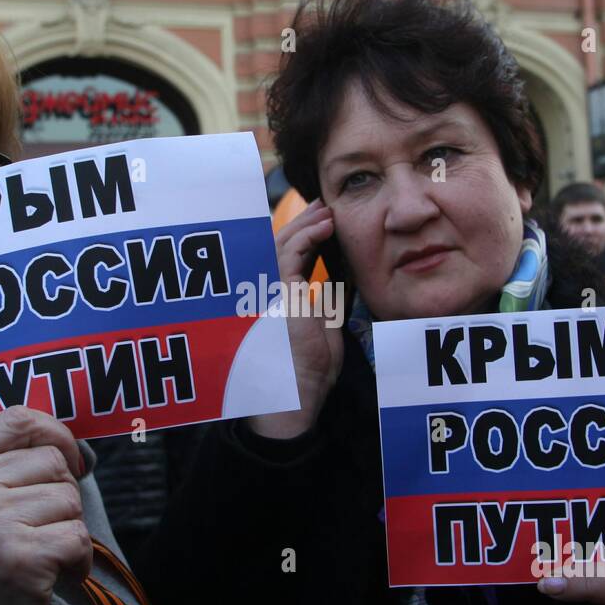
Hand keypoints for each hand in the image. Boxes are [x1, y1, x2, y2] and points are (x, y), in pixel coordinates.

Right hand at [0, 406, 92, 604]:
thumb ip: (5, 469)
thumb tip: (76, 445)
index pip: (17, 418)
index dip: (55, 435)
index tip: (66, 464)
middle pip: (53, 461)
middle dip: (62, 500)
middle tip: (37, 536)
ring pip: (69, 500)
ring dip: (68, 534)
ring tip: (37, 561)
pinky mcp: (19, 558)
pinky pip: (78, 538)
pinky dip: (78, 563)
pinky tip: (52, 580)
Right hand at [246, 199, 344, 438]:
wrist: (296, 398)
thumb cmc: (308, 373)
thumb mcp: (322, 332)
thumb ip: (323, 307)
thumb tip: (334, 285)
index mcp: (283, 301)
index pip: (292, 261)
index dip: (307, 239)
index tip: (325, 224)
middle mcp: (271, 293)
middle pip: (283, 246)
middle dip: (304, 223)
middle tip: (323, 206)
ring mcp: (270, 292)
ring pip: (282, 245)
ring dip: (305, 225)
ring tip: (325, 211)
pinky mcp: (277, 295)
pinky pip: (289, 257)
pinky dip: (306, 237)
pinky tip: (323, 226)